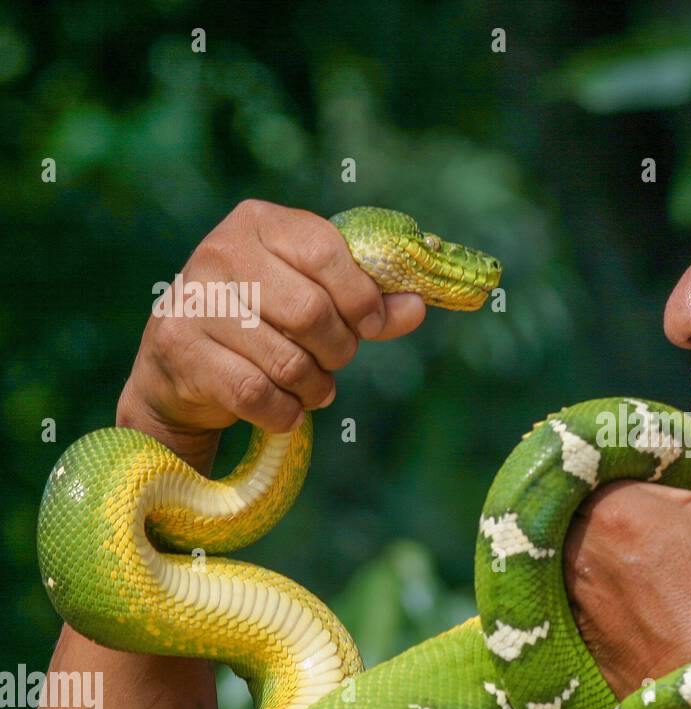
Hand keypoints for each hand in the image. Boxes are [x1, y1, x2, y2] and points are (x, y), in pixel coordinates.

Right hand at [116, 199, 427, 468]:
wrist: (180, 366)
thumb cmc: (264, 321)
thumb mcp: (316, 297)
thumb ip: (367, 300)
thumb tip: (418, 306)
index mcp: (259, 222)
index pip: (326, 252)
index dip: (362, 297)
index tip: (374, 325)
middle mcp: (220, 251)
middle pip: (311, 312)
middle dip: (339, 349)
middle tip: (336, 360)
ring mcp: (194, 299)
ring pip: (287, 360)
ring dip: (315, 387)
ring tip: (313, 388)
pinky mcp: (178, 348)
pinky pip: (255, 393)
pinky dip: (284, 412)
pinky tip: (286, 409)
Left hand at [563, 417, 690, 699]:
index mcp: (606, 503)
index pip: (614, 453)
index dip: (649, 456)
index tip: (680, 472)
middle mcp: (571, 540)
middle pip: (593, 493)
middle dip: (627, 494)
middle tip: (671, 510)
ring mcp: (564, 584)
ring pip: (584, 535)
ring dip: (613, 533)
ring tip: (659, 551)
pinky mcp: (568, 620)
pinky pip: (579, 575)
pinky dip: (606, 571)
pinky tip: (643, 586)